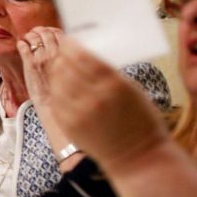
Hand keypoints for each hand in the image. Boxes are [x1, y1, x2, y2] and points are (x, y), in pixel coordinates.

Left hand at [17, 25, 63, 110]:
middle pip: (46, 33)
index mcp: (67, 54)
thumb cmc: (64, 90)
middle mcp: (54, 54)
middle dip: (41, 30)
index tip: (49, 31)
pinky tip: (21, 44)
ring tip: (28, 36)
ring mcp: (40, 58)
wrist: (52, 105)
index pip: (59, 34)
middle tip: (37, 32)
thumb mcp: (72, 70)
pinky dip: (21, 43)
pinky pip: (22, 47)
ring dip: (30, 35)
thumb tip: (65, 46)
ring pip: (33, 37)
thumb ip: (69, 56)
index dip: (53, 31)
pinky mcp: (28, 64)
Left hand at [40, 37, 167, 170]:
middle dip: (62, 55)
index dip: (71, 45)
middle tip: (63, 50)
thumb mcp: (131, 90)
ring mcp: (78, 112)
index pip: (82, 56)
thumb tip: (88, 54)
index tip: (70, 40)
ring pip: (56, 81)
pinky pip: (55, 99)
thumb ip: (108, 72)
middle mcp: (93, 97)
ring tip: (61, 65)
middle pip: (65, 66)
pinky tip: (61, 84)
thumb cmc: (140, 120)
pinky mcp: (68, 124)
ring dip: (57, 70)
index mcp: (113, 85)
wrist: (136, 157)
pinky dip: (56, 88)